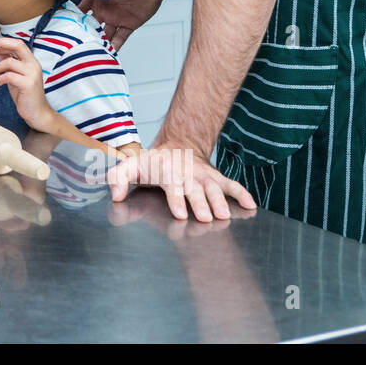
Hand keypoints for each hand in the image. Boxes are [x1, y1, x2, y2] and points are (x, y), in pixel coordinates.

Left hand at [0, 37, 58, 133]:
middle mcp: (34, 65)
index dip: (4, 42)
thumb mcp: (15, 75)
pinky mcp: (28, 84)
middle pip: (18, 45)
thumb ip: (9, 63)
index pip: (18, 44)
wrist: (37, 112)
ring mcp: (32, 74)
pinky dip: (0, 78)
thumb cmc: (26, 95)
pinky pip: (9, 76)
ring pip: (10, 62)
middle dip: (1, 44)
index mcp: (31, 61)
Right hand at [75, 0, 170, 51]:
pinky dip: (115, 47)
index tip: (66, 29)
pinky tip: (108, 54)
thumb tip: (74, 3)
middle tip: (78, 45)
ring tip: (91, 52)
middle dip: (85, 36)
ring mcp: (116, 18)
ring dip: (99, 43)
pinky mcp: (129, 25)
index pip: (81, 11)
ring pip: (105, 35)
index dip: (74, 20)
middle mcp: (104, 10)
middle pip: (91, 26)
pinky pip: (120, 38)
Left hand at [106, 142, 256, 221]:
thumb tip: (115, 195)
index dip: (176, 199)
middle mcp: (188, 174)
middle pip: (195, 189)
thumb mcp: (131, 167)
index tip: (180, 213)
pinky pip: (231, 185)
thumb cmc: (152, 163)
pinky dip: (242, 194)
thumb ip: (119, 179)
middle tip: (205, 217)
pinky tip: (250, 205)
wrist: (177, 147)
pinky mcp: (216, 178)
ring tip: (224, 215)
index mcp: (167, 172)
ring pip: (214, 188)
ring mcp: (204, 177)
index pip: (172, 186)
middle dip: (200, 203)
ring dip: (220, 201)